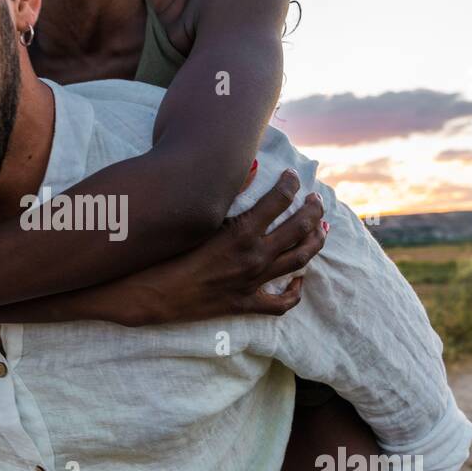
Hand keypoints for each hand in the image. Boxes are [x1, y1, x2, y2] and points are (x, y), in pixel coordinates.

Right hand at [125, 169, 326, 324]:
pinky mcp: (244, 304)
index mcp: (242, 232)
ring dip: (315, 243)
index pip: (279, 200)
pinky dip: (294, 292)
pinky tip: (299, 282)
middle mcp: (254, 256)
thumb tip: (253, 166)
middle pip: (300, 229)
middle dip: (313, 210)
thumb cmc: (164, 252)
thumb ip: (229, 192)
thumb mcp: (198, 219)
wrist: (149, 295)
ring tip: (323, 230)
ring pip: (299, 261)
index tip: (292, 175)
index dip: (290, 183)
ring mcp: (252, 282)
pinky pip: (280, 303)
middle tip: (317, 200)